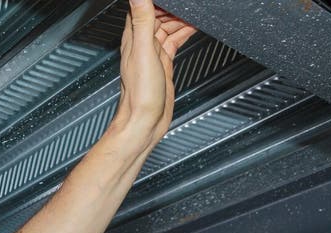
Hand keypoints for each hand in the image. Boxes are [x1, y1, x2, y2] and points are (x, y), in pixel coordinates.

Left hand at [114, 0, 196, 146]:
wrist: (145, 122)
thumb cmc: (139, 94)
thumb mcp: (143, 51)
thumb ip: (142, 21)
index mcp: (134, 38)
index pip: (144, 8)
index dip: (157, 1)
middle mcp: (142, 44)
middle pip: (159, 15)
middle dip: (174, 7)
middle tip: (190, 4)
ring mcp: (153, 53)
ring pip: (168, 26)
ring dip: (181, 18)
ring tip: (196, 11)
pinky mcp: (163, 63)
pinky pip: (174, 40)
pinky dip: (184, 31)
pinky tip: (193, 27)